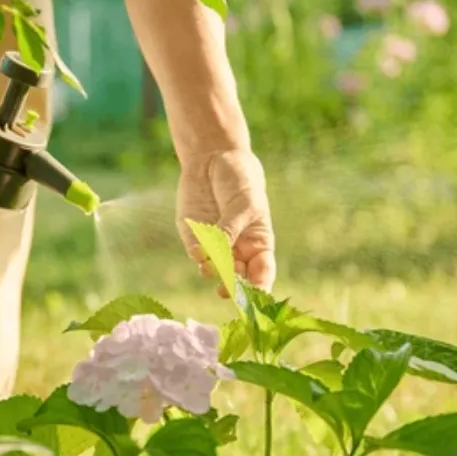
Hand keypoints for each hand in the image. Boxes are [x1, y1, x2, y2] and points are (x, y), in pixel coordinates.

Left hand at [176, 149, 276, 294]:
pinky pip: (196, 253)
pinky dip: (198, 256)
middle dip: (231, 286)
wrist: (213, 159)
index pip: (262, 273)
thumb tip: (220, 254)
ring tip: (210, 267)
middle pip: (236, 278)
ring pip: (214, 269)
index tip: (253, 296)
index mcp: (258, 244)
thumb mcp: (245, 203)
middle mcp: (237, 250)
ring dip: (213, 272)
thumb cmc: (241, 181)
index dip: (259, 288)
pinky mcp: (194, 237)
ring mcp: (215, 246)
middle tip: (226, 290)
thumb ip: (233, 229)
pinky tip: (199, 251)